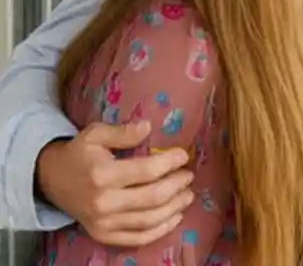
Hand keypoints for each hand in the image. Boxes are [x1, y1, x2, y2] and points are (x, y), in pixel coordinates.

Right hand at [36, 121, 193, 246]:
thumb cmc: (79, 154)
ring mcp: (102, 222)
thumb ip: (123, 132)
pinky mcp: (102, 235)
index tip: (183, 156)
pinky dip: (160, 231)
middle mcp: (103, 201)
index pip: (147, 171)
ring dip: (175, 208)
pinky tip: (175, 218)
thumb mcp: (95, 134)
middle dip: (177, 186)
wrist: (51, 180)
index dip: (170, 163)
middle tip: (188, 176)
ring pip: (148, 220)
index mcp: (102, 174)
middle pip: (152, 198)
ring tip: (187, 195)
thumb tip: (148, 127)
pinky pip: (137, 238)